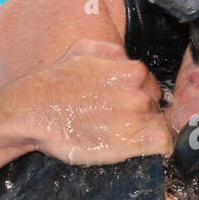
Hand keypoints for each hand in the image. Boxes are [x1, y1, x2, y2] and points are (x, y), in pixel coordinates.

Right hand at [9, 39, 173, 164]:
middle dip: (144, 113)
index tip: (127, 106)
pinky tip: (149, 149)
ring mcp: (137, 118)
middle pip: (156, 106)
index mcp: (132, 71)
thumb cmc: (56, 83)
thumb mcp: (83, 49)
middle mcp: (139, 93)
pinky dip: (161, 148)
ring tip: (126, 136)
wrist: (35, 112)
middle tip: (122, 121)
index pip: (151, 85)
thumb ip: (112, 50)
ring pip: (160, 125)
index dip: (140, 96)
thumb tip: (127, 58)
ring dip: (148, 130)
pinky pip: (163, 144)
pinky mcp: (132, 143)